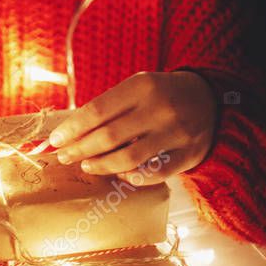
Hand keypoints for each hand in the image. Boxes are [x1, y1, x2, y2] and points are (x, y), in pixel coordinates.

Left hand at [47, 71, 216, 184]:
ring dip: (101, 166)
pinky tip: (120, 175)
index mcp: (141, 87)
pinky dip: (132, 177)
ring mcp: (176, 133)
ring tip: (87, 166)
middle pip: (108, 137)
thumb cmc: (159, 94)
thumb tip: (68, 132)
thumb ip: (107, 107)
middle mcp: (159, 109)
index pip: (96, 111)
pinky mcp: (189, 155)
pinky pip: (155, 174)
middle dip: (80, 150)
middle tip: (64, 157)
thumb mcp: (135, 87)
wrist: (210, 98)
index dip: (72, 129)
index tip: (55, 141)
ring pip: (129, 159)